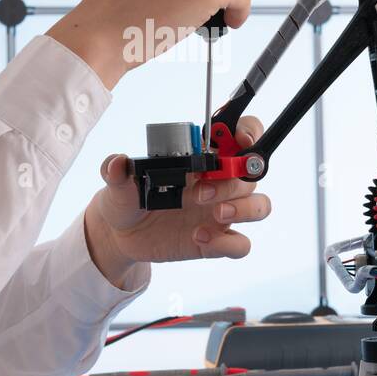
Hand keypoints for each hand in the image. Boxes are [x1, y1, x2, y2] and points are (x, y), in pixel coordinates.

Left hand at [83, 116, 270, 285]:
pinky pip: (241, 244)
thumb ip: (117, 172)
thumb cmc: (127, 199)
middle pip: (250, 173)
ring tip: (215, 214)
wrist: (122, 235)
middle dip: (231, 181)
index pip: (239, 135)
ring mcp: (221, 212)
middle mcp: (218, 183)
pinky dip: (227, 243)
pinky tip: (200, 239)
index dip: (248, 132)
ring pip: (259, 205)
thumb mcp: (118, 185)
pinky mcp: (217, 240)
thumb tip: (116, 164)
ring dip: (245, 208)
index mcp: (201, 160)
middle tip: (199, 193)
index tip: (240, 140)